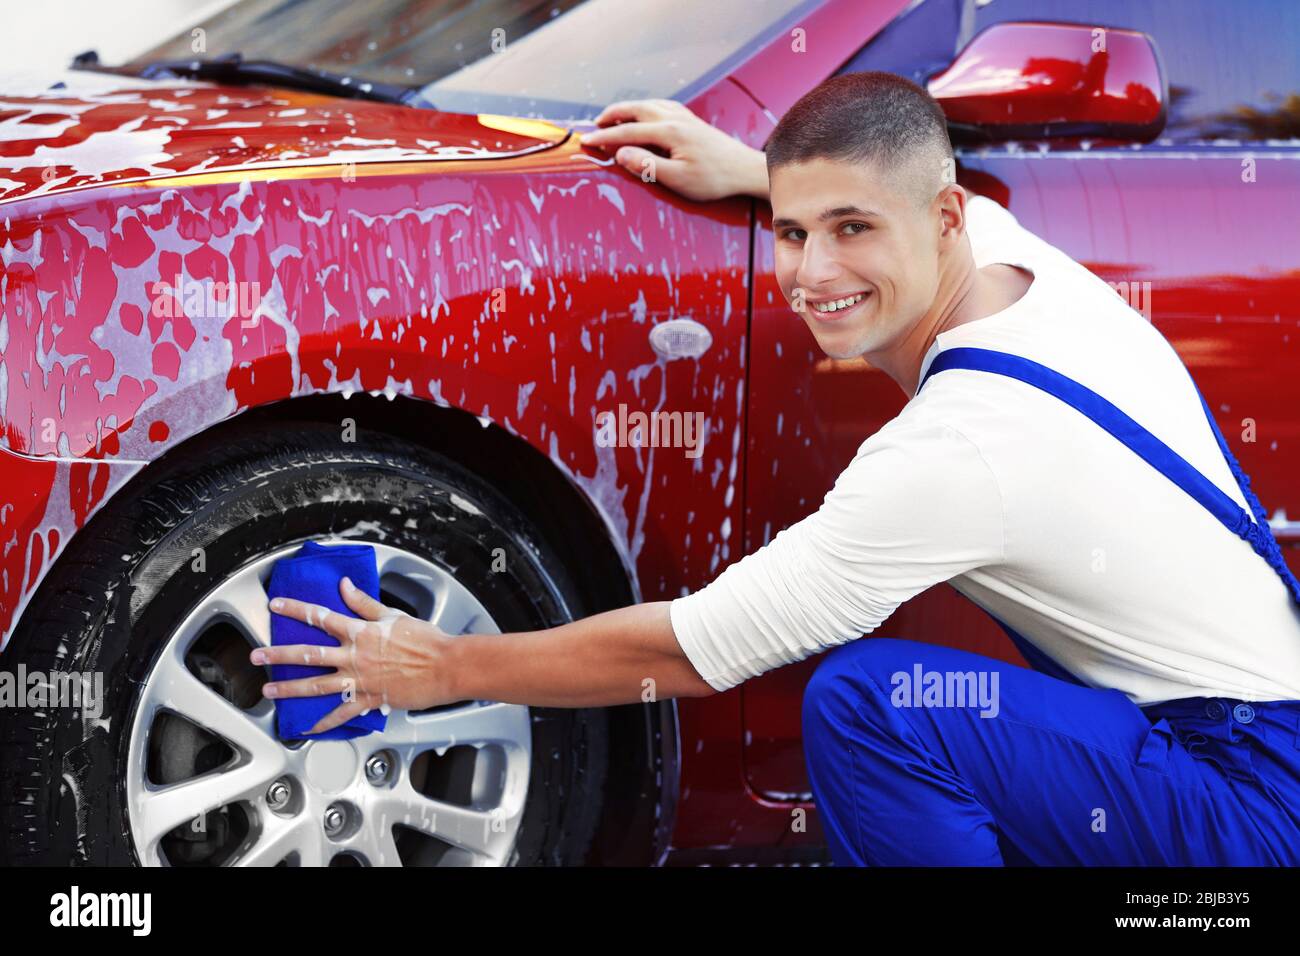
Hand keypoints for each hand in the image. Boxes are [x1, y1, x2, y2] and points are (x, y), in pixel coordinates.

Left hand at [252, 576, 458, 734]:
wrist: (445, 666)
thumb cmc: (425, 639)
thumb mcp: (393, 614)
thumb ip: (364, 602)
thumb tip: (345, 586)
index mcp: (360, 632)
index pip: (321, 617)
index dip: (296, 609)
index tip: (275, 606)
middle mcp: (354, 656)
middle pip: (309, 654)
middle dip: (279, 655)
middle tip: (256, 656)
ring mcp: (360, 680)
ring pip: (317, 685)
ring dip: (290, 688)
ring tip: (269, 690)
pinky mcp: (369, 700)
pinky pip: (342, 714)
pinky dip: (324, 723)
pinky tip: (308, 729)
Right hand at [580, 99, 768, 201]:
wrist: (745, 170)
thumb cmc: (714, 179)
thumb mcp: (678, 179)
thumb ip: (647, 165)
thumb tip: (620, 153)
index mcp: (669, 132)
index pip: (627, 132)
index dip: (604, 137)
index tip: (586, 141)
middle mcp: (675, 118)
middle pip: (635, 110)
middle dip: (612, 116)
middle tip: (595, 124)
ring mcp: (685, 117)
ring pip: (649, 104)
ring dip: (628, 109)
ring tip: (613, 117)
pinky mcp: (693, 120)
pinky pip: (662, 105)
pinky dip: (646, 107)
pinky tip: (645, 113)